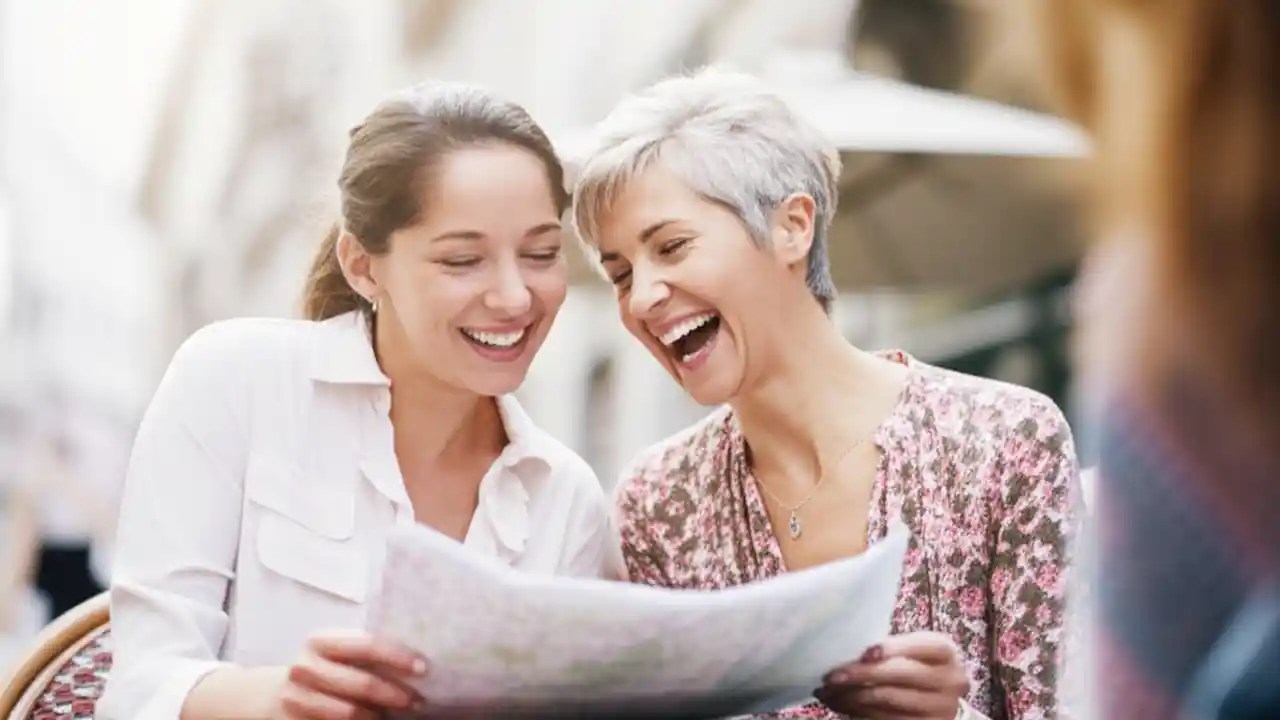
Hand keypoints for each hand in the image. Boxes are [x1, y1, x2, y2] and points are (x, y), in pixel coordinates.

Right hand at [272, 630, 426, 719]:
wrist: (272, 693)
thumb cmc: (322, 667)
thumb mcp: (336, 651)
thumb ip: (366, 652)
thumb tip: (416, 663)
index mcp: (321, 641)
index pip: (368, 645)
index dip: (398, 657)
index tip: (424, 669)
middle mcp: (305, 668)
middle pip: (362, 684)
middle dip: (396, 695)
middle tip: (419, 701)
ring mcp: (297, 698)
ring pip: (349, 714)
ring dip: (379, 716)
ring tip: (399, 715)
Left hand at [816, 631, 969, 719]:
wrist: (939, 700)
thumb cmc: (915, 666)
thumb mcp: (912, 650)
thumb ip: (888, 649)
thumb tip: (845, 653)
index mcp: (946, 651)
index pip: (919, 645)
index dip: (891, 648)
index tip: (863, 653)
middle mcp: (951, 681)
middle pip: (900, 674)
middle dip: (861, 674)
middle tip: (831, 677)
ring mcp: (942, 709)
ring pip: (889, 701)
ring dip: (852, 697)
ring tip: (828, 693)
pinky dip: (860, 714)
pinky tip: (842, 707)